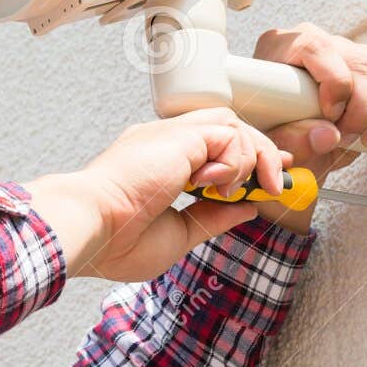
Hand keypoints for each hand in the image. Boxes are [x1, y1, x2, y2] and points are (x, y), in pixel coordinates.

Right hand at [26, 108, 291, 281]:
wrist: (91, 228)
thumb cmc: (117, 242)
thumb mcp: (179, 234)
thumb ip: (213, 218)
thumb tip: (247, 207)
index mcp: (157, 163)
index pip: (211, 145)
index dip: (245, 156)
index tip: (269, 177)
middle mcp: (163, 142)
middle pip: (227, 127)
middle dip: (260, 152)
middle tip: (275, 184)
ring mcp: (169, 135)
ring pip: (231, 124)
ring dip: (248, 159)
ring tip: (234, 193)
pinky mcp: (178, 136)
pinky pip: (228, 134)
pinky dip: (234, 161)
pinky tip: (215, 187)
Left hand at [247, 24, 366, 232]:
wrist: (280, 132)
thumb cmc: (269, 127)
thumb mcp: (267, 135)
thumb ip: (290, 136)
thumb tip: (328, 136)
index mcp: (287, 46)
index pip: (316, 47)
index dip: (331, 82)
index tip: (330, 114)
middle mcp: (324, 44)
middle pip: (359, 63)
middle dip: (361, 108)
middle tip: (349, 138)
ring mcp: (354, 54)